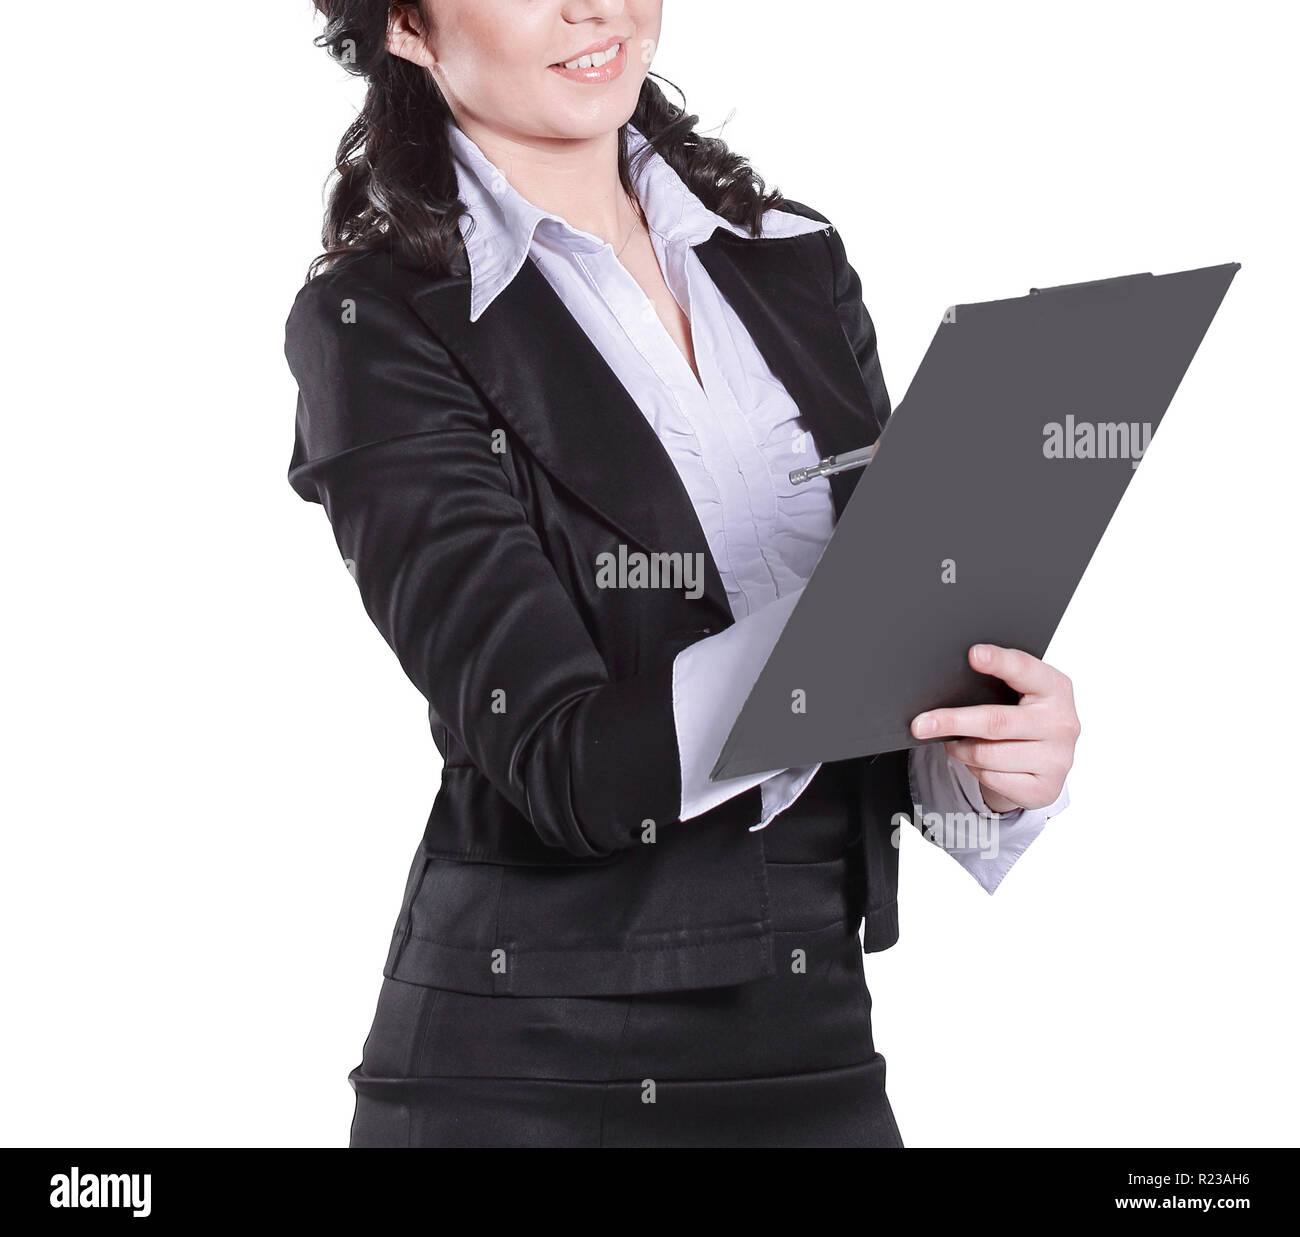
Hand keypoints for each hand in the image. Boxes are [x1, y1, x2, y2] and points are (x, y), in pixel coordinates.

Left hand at [910, 644, 1079, 813]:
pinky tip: (978, 762)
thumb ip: (996, 685)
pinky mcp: (1044, 789)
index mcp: (1056, 688)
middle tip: (921, 723)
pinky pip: (991, 778)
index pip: (1024, 670)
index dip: (998, 662)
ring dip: (961, 749)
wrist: (1044, 764)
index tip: (974, 654)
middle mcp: (1062, 723)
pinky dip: (974, 770)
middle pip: (995, 721)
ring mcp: (1057, 758)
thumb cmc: (1022, 719)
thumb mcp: (1017, 695)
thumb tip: (944, 685)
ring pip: (987, 754)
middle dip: (952, 721)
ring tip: (956, 742)